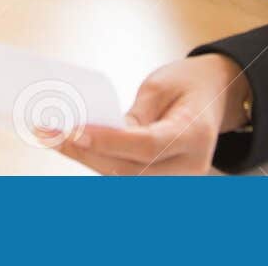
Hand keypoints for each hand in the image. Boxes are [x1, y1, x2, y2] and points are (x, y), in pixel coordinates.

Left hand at [53, 54, 250, 175]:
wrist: (218, 96)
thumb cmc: (190, 84)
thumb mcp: (161, 85)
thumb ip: (134, 113)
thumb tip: (97, 131)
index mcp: (194, 134)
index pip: (147, 145)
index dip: (109, 141)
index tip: (74, 131)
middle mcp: (190, 166)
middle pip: (129, 170)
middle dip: (84, 153)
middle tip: (48, 133)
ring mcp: (179, 181)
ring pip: (124, 179)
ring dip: (86, 159)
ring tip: (52, 137)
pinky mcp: (164, 183)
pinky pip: (127, 176)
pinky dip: (99, 162)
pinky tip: (74, 145)